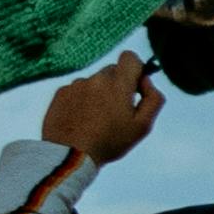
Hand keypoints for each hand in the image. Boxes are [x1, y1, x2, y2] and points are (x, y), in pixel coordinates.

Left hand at [39, 65, 164, 167]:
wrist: (70, 155)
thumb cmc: (110, 142)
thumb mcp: (143, 126)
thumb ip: (153, 99)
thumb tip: (147, 82)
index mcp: (118, 84)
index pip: (130, 57)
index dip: (136, 69)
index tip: (135, 88)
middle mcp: (96, 79)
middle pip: (112, 72)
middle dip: (117, 86)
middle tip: (116, 111)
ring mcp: (75, 85)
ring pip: (94, 83)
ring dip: (98, 95)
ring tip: (95, 121)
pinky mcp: (60, 93)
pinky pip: (76, 91)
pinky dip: (81, 102)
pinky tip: (81, 121)